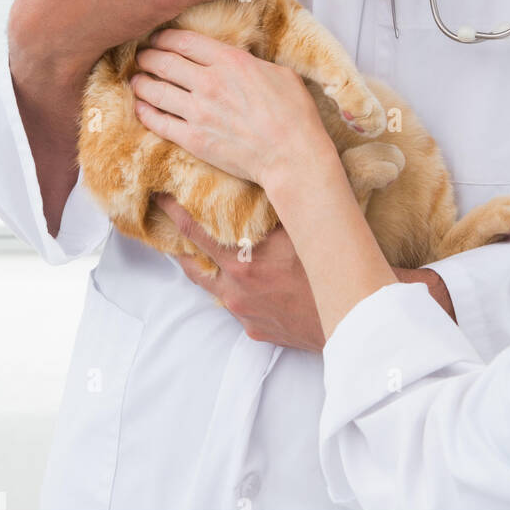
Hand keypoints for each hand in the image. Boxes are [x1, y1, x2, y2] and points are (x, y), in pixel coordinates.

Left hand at [131, 28, 330, 184]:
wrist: (291, 156)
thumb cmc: (294, 115)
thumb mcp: (280, 73)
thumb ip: (253, 63)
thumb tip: (242, 62)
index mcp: (230, 61)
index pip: (184, 41)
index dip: (164, 37)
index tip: (157, 38)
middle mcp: (209, 82)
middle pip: (164, 62)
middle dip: (148, 57)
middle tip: (142, 56)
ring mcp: (198, 112)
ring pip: (155, 90)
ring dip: (141, 82)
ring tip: (136, 80)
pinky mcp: (192, 139)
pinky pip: (158, 122)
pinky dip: (145, 112)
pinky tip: (140, 107)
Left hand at [154, 196, 326, 349]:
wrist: (350, 317)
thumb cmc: (328, 269)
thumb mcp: (300, 230)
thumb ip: (273, 210)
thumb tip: (258, 181)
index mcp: (243, 260)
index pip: (195, 231)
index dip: (173, 211)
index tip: (159, 195)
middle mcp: (236, 288)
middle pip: (193, 262)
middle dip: (179, 241)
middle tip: (169, 221)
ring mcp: (243, 311)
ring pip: (212, 285)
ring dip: (204, 266)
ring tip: (199, 249)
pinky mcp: (255, 328)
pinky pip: (235, 304)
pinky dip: (232, 287)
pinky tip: (242, 277)